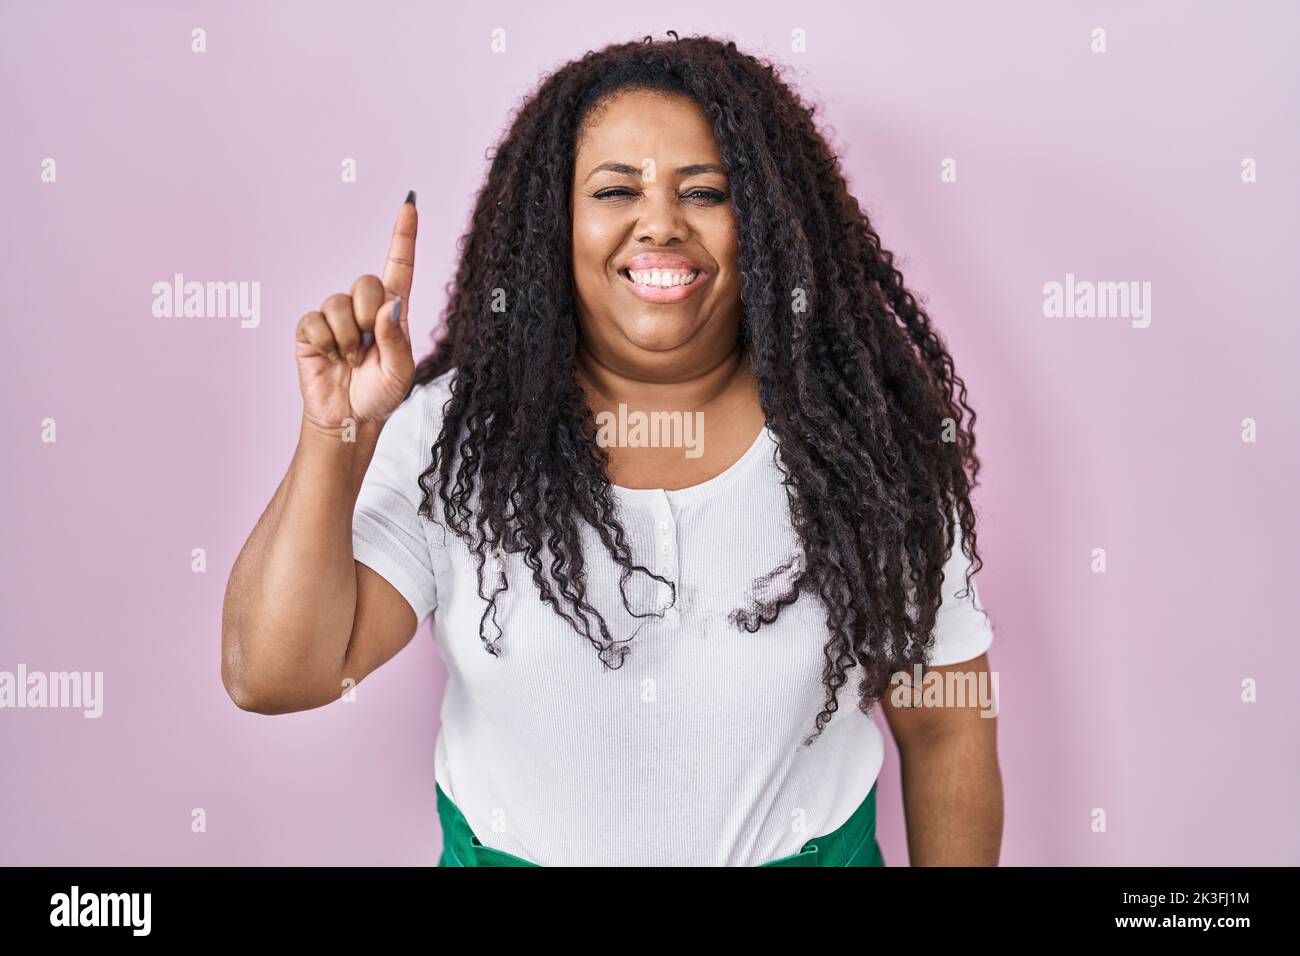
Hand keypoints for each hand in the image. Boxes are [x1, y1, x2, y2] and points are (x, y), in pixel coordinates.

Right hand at [295, 194, 417, 431]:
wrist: (350, 419)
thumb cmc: (380, 394)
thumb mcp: (401, 370)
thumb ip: (397, 338)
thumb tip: (389, 305)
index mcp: (392, 312)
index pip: (399, 267)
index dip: (403, 236)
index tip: (409, 204)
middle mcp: (364, 308)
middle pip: (366, 282)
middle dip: (369, 315)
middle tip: (368, 348)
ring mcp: (335, 317)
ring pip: (338, 303)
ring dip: (347, 338)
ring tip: (351, 361)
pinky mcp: (310, 330)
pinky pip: (314, 321)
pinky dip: (325, 343)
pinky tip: (330, 359)